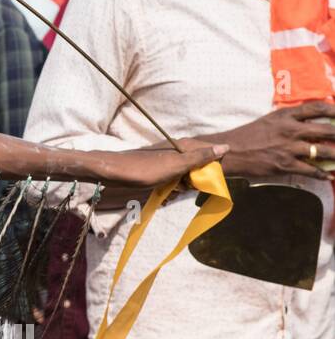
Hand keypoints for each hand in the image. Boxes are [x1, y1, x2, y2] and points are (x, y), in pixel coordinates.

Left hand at [89, 140, 228, 190]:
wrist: (112, 173)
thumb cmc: (144, 169)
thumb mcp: (176, 165)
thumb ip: (200, 157)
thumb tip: (225, 147)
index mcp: (183, 145)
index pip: (210, 153)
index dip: (211, 168)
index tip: (208, 179)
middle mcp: (176, 150)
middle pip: (198, 167)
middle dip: (195, 180)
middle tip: (183, 186)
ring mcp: (166, 160)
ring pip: (185, 176)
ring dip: (181, 187)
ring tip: (171, 190)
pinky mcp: (158, 170)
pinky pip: (173, 180)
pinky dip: (171, 188)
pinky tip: (164, 193)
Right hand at [204, 102, 334, 180]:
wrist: (230, 152)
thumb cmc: (248, 136)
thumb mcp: (269, 121)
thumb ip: (289, 120)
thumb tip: (310, 124)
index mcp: (285, 116)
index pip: (317, 108)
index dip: (334, 111)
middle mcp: (290, 129)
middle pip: (327, 129)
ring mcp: (288, 148)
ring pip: (323, 151)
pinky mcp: (285, 164)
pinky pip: (311, 170)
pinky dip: (322, 174)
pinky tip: (328, 176)